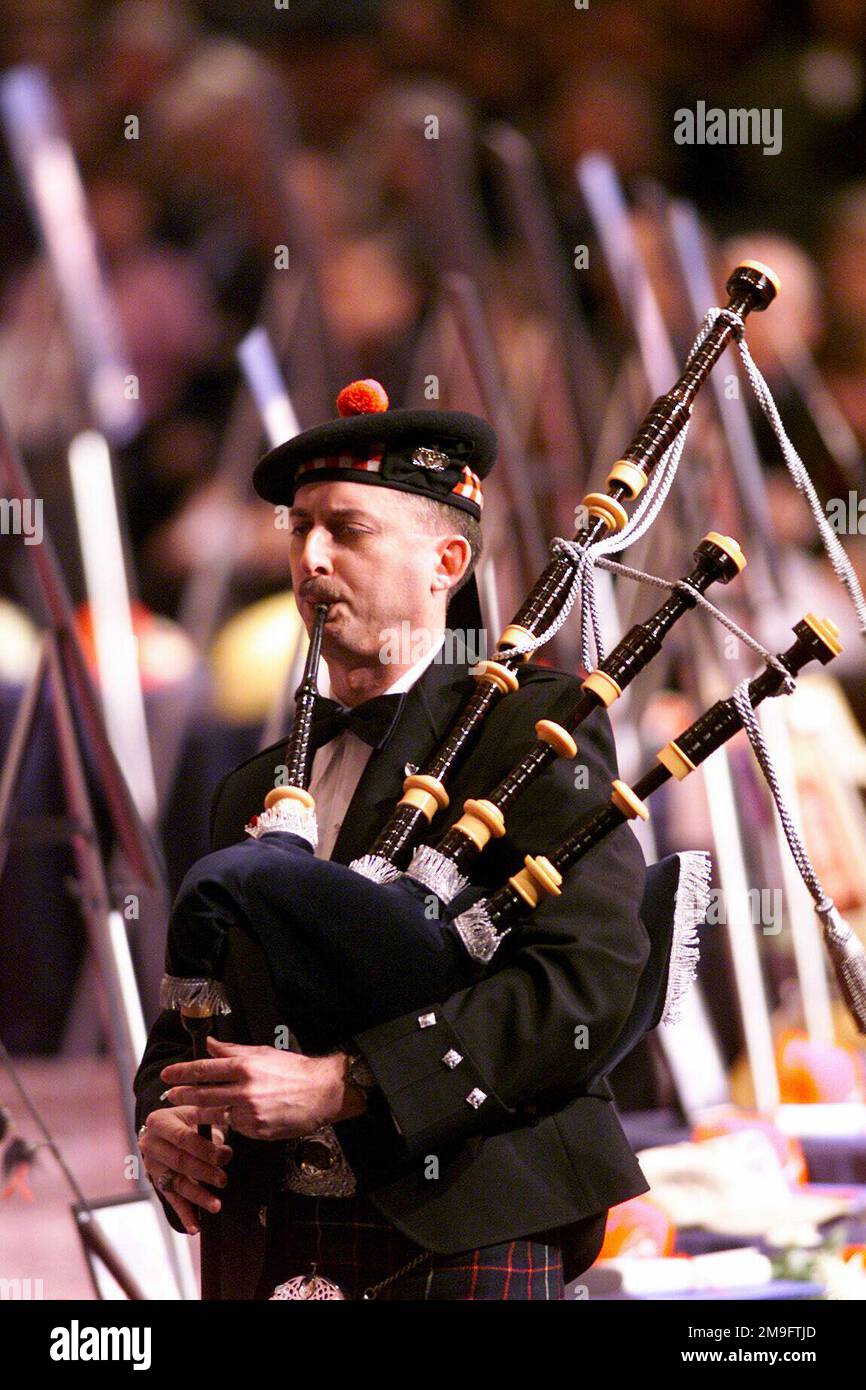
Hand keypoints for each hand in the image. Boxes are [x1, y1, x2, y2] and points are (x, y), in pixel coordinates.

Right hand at [138, 1105, 231, 1233]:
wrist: (167, 1127)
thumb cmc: (189, 1118)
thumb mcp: (197, 1111)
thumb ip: (212, 1120)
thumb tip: (230, 1136)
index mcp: (160, 1121)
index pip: (183, 1137)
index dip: (205, 1147)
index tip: (227, 1154)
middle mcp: (150, 1144)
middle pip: (179, 1161)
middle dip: (204, 1172)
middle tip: (224, 1180)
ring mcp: (152, 1166)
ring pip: (177, 1183)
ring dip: (197, 1196)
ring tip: (216, 1206)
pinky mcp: (156, 1183)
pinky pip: (172, 1200)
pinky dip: (185, 1215)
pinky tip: (195, 1228)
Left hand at [159, 1037, 361, 1140]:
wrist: (321, 1093)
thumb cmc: (294, 1070)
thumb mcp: (262, 1053)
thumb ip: (232, 1051)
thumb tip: (209, 1045)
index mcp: (245, 1067)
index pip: (205, 1069)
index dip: (183, 1072)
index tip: (168, 1074)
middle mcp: (245, 1090)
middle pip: (203, 1094)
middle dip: (182, 1095)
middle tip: (169, 1095)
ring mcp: (250, 1113)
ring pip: (215, 1114)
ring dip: (198, 1112)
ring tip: (188, 1110)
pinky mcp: (256, 1130)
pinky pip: (234, 1127)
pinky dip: (227, 1122)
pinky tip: (224, 1119)